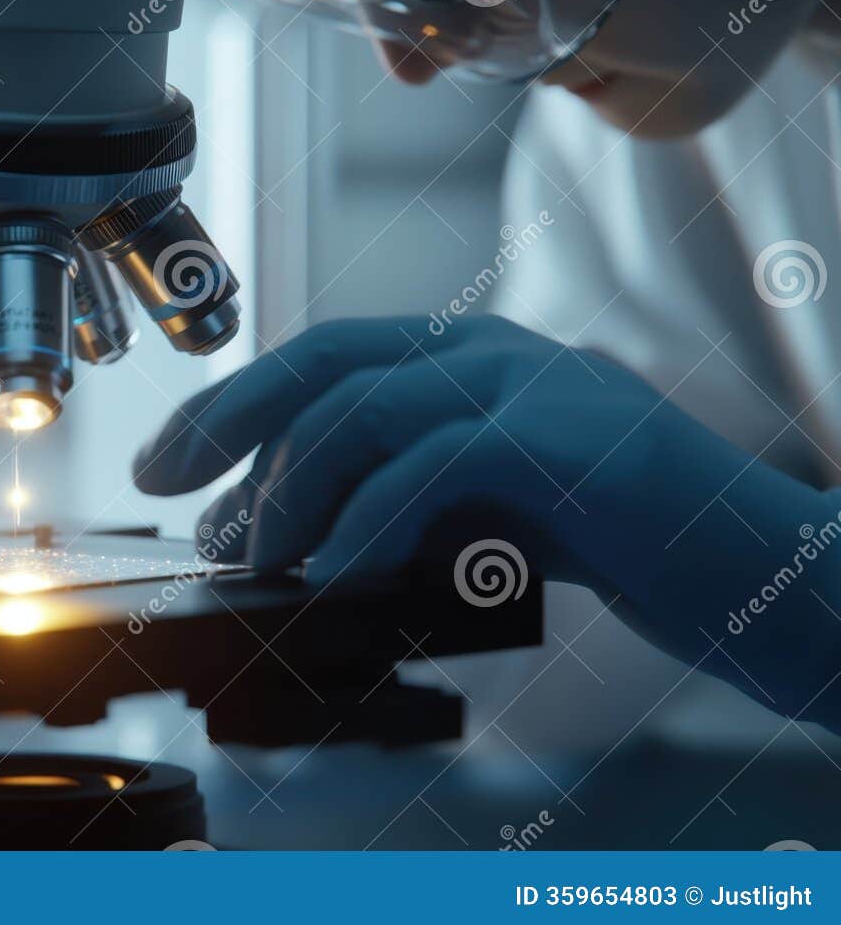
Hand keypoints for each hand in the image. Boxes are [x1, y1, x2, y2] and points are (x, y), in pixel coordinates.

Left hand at [134, 314, 840, 727]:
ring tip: (250, 557)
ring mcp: (533, 384)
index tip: (165, 463)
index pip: (325, 358)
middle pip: (324, 364)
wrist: (762, 572)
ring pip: (364, 410)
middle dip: (226, 423)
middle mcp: (492, 352)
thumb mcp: (481, 512)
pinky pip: (432, 464)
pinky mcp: (565, 438)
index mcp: (468, 359)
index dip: (233, 403)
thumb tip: (274, 536)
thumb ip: (393, 504)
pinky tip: (336, 570)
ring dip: (289, 491)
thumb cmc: (618, 545)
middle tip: (162, 489)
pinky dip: (369, 520)